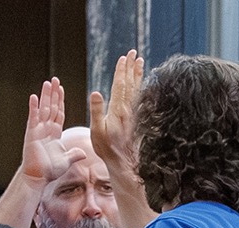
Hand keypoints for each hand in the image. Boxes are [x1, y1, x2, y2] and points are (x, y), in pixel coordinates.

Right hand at [20, 78, 83, 184]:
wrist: (38, 177)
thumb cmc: (50, 170)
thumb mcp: (66, 161)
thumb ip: (74, 154)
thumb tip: (83, 153)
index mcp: (54, 133)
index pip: (58, 113)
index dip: (60, 101)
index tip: (61, 89)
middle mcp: (46, 129)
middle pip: (51, 107)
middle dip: (53, 93)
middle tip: (55, 79)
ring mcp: (38, 130)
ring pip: (43, 109)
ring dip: (45, 96)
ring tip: (47, 83)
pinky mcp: (31, 133)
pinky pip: (33, 118)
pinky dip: (33, 107)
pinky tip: (34, 96)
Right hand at [89, 50, 143, 174]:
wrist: (123, 163)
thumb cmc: (107, 148)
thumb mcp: (97, 130)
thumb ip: (96, 110)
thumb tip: (96, 92)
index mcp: (117, 109)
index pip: (120, 84)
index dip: (121, 70)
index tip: (124, 57)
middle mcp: (128, 109)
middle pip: (130, 83)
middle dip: (131, 67)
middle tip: (134, 52)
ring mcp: (134, 114)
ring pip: (137, 89)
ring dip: (138, 74)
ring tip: (140, 62)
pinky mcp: (137, 119)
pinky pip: (140, 98)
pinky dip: (141, 87)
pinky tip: (142, 83)